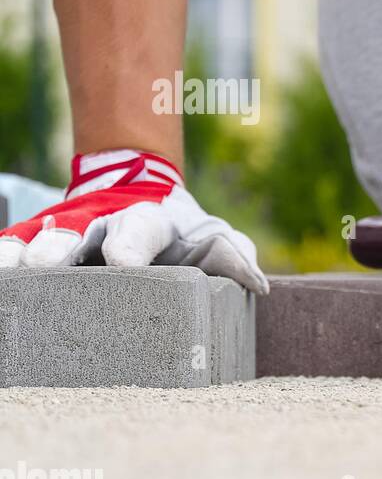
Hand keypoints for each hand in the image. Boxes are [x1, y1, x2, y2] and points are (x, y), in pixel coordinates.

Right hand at [0, 149, 267, 293]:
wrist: (138, 194)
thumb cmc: (183, 235)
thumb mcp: (213, 240)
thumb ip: (234, 257)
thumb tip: (258, 284)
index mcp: (149, 221)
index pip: (141, 229)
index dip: (131, 244)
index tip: (123, 261)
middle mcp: (101, 220)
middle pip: (78, 229)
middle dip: (61, 246)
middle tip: (45, 267)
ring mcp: (66, 229)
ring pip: (38, 235)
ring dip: (21, 252)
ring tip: (8, 270)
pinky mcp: (40, 240)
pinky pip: (14, 244)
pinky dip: (4, 254)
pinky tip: (0, 272)